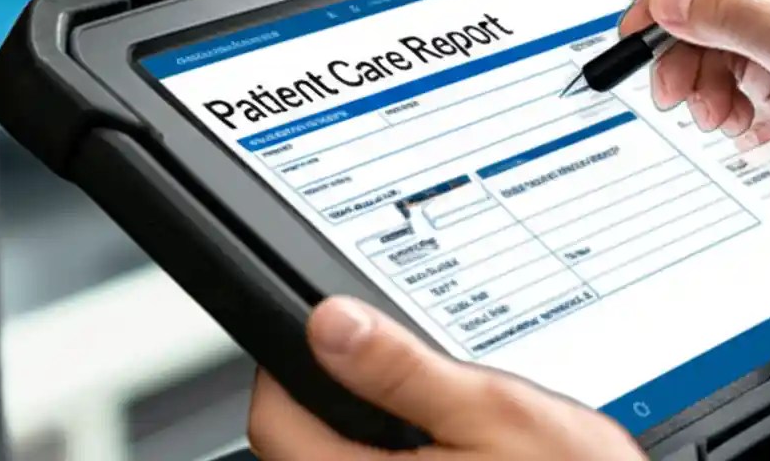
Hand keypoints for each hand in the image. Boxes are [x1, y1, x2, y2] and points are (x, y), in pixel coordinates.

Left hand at [248, 297, 645, 459]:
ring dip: (369, 434)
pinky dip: (397, 459)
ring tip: (433, 416)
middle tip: (396, 373)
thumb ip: (404, 369)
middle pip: (300, 449)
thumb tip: (331, 323)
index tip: (326, 335)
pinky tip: (451, 451)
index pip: (273, 422)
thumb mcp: (496, 409)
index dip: (290, 364)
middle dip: (336, 401)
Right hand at [621, 0, 769, 208]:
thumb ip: (736, 19)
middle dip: (680, 23)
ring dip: (688, 64)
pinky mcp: (765, 47)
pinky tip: (728, 113)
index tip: (661, 4)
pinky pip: (709, 54)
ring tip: (702, 105)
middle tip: (656, 59)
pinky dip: (706, 88)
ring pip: (699, 16)